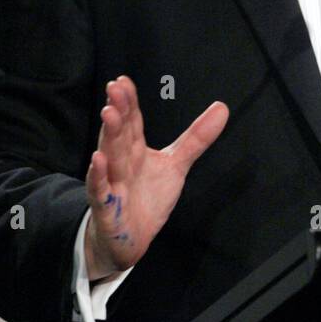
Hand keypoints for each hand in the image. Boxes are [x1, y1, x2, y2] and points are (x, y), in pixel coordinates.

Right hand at [83, 75, 228, 280]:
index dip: (129, 102)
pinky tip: (98, 160)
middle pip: (120, 133)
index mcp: (134, 149)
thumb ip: (196, 138)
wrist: (129, 240)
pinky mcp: (108, 208)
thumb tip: (222, 107)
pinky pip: (101, 191)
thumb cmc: (147, 197)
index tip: (123, 81)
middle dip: (118, 111)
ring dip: (108, 135)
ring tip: (109, 112)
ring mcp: (112, 184)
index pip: (132, 121)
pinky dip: (98, 176)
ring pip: (109, 156)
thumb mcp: (175, 165)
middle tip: (116, 88)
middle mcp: (121, 162)